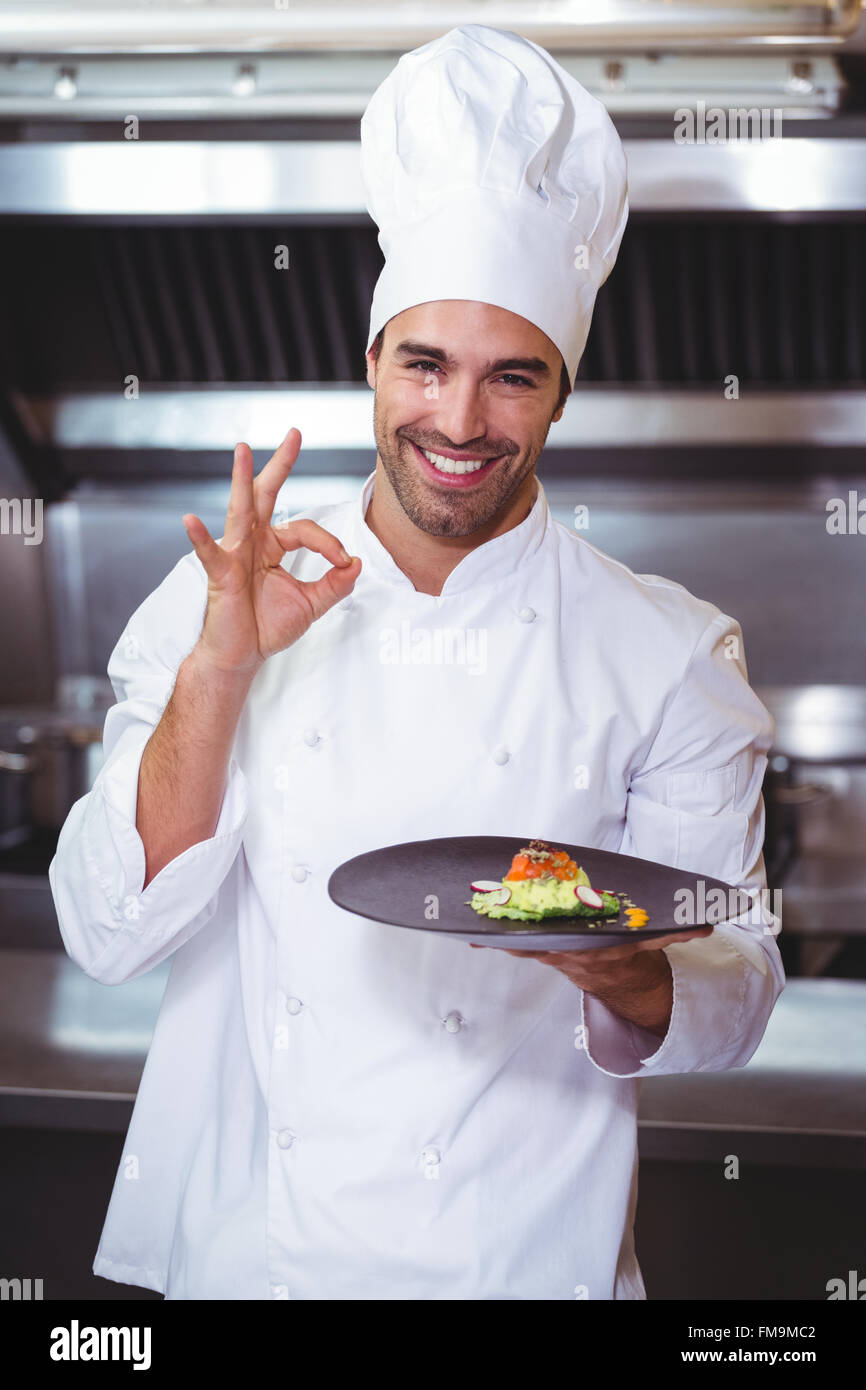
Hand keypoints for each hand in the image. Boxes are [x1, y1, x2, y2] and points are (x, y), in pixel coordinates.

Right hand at [182, 429, 360, 674]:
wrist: (242, 656)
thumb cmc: (268, 627)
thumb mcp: (311, 605)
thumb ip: (335, 584)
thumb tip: (356, 563)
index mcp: (273, 546)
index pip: (306, 529)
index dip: (329, 543)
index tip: (344, 562)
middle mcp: (253, 542)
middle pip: (268, 496)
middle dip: (281, 465)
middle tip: (295, 434)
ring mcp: (234, 555)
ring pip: (240, 511)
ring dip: (242, 480)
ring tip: (242, 451)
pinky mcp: (220, 575)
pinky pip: (210, 553)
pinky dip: (201, 538)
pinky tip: (190, 521)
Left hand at [469, 926, 712, 996]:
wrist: (623, 982)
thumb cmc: (632, 949)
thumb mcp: (654, 942)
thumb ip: (676, 931)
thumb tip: (706, 923)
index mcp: (599, 951)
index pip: (577, 945)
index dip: (559, 940)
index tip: (541, 934)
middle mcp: (573, 955)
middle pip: (541, 944)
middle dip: (518, 935)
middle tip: (494, 924)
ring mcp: (554, 956)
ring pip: (522, 945)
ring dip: (498, 936)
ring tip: (472, 925)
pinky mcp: (540, 952)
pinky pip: (513, 946)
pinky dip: (491, 940)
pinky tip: (468, 934)